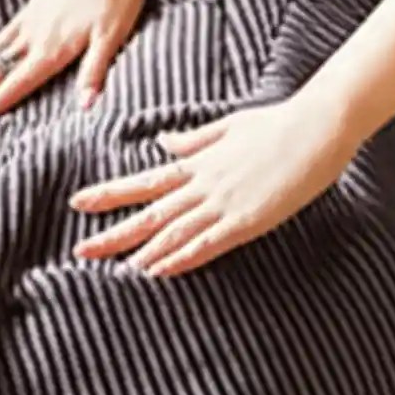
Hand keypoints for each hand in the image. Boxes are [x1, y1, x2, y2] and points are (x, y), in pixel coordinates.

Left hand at [69, 95, 363, 276]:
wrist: (316, 125)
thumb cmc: (277, 123)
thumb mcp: (227, 126)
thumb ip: (193, 140)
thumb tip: (161, 141)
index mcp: (197, 163)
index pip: (143, 182)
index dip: (109, 194)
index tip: (78, 202)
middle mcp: (202, 184)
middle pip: (149, 213)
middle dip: (114, 233)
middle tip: (80, 249)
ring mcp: (223, 202)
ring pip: (172, 231)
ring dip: (142, 252)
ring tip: (113, 268)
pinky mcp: (247, 219)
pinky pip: (207, 243)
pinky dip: (180, 258)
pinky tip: (159, 271)